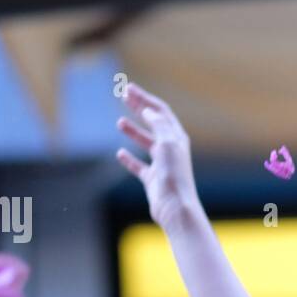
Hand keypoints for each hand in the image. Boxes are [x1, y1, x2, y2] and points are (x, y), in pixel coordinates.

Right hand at [115, 82, 200, 227]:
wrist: (175, 208)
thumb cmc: (174, 175)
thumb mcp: (167, 143)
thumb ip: (158, 124)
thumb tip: (148, 109)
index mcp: (177, 138)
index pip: (160, 111)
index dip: (145, 98)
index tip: (128, 88)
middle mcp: (171, 148)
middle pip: (153, 123)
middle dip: (139, 108)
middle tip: (123, 96)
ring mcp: (162, 164)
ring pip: (146, 143)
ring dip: (134, 131)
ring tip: (120, 122)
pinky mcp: (153, 179)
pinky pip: (140, 166)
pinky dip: (129, 159)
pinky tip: (120, 153)